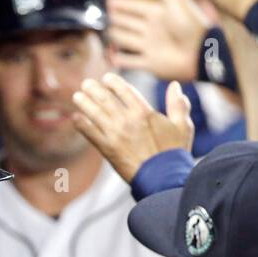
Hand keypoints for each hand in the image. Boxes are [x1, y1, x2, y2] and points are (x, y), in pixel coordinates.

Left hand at [72, 74, 193, 183]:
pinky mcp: (107, 149)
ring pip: (95, 113)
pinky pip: (90, 133)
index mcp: (144, 112)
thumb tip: (174, 85)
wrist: (163, 178)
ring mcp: (116, 134)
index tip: (106, 78)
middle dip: (94, 89)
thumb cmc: (174, 152)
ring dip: (84, 103)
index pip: (124, 90)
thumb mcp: (183, 125)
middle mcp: (127, 120)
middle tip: (86, 84)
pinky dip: (81, 125)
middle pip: (106, 98)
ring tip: (77, 97)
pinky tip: (75, 119)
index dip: (113, 82)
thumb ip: (178, 104)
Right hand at [108, 0, 215, 81]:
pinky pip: (131, 61)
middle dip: (115, 20)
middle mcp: (151, 29)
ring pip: (126, 40)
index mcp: (157, 13)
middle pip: (127, 23)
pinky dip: (121, 60)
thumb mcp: (176, 2)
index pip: (134, 7)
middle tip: (103, 18)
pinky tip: (111, 57)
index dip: (122, 4)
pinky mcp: (150, 63)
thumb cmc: (192, 25)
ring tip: (104, 36)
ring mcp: (150, 46)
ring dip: (115, 38)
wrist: (201, 53)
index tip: (109, 1)